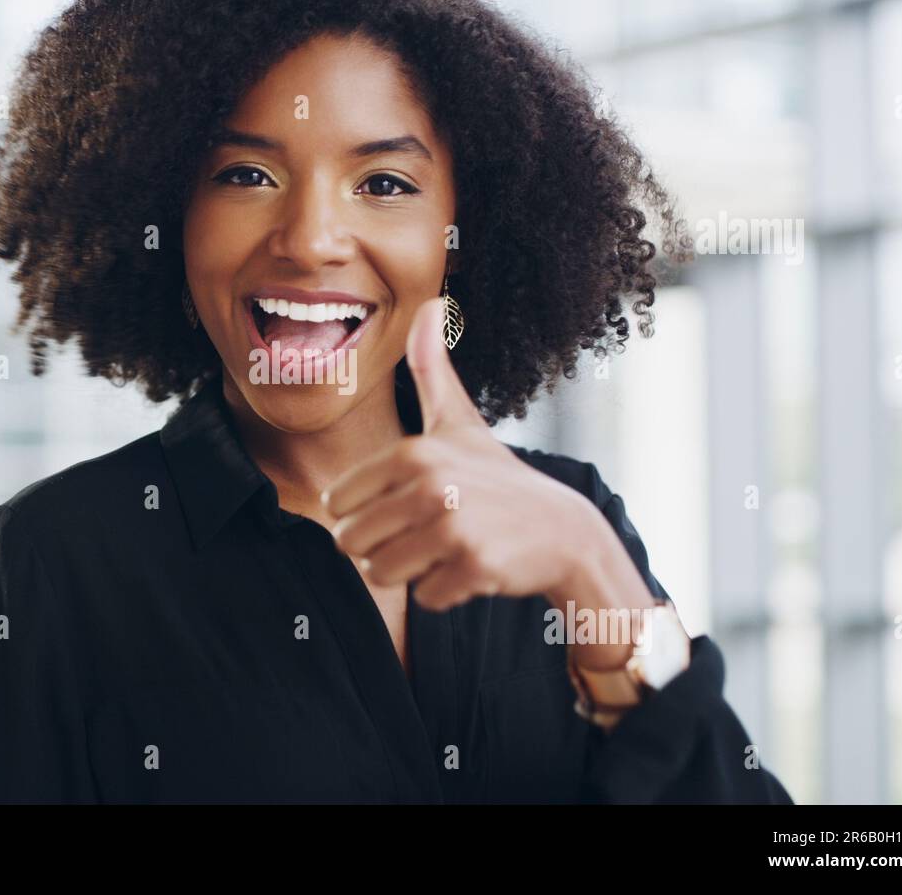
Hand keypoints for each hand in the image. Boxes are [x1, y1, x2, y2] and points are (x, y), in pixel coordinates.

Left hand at [321, 297, 653, 662]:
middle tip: (425, 535)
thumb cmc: (498, 477)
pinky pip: (423, 598)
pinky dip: (444, 592)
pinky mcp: (474, 567)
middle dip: (382, 547)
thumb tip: (430, 303)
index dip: (365, 514)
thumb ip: (431, 369)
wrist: (564, 531)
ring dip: (409, 572)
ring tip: (445, 550)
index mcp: (413, 452)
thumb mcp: (460, 420)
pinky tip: (472, 567)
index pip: (337, 503)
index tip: (405, 506)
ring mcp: (453, 527)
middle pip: (351, 542)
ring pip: (380, 574)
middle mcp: (431, 485)